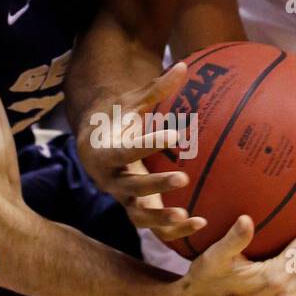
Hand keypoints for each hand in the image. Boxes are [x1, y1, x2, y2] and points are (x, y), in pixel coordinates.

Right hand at [77, 62, 206, 243]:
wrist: (94, 146)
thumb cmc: (117, 119)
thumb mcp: (132, 103)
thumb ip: (156, 89)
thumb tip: (184, 66)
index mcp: (105, 152)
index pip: (126, 150)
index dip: (148, 144)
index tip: (174, 135)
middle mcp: (111, 180)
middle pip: (131, 187)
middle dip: (155, 185)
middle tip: (183, 178)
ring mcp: (122, 198)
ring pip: (138, 215)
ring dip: (161, 218)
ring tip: (189, 216)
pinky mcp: (135, 210)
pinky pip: (152, 226)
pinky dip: (172, 229)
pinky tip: (201, 224)